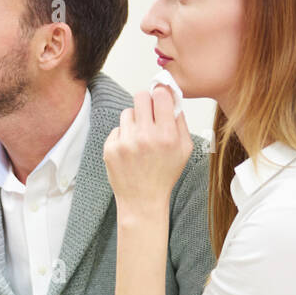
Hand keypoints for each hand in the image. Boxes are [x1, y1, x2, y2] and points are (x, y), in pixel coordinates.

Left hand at [102, 85, 191, 217]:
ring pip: (127, 112)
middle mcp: (145, 137)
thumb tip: (172, 98)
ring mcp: (125, 142)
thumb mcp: (184, 149)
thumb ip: (180, 121)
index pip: (161, 95)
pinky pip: (117, 129)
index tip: (161, 99)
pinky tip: (130, 151)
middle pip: (140, 96)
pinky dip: (123, 136)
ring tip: (140, 139)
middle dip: (146, 102)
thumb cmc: (165, 174)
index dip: (161, 94)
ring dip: (134, 121)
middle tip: (148, 114)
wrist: (142, 200)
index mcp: (167, 135)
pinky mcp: (110, 148)